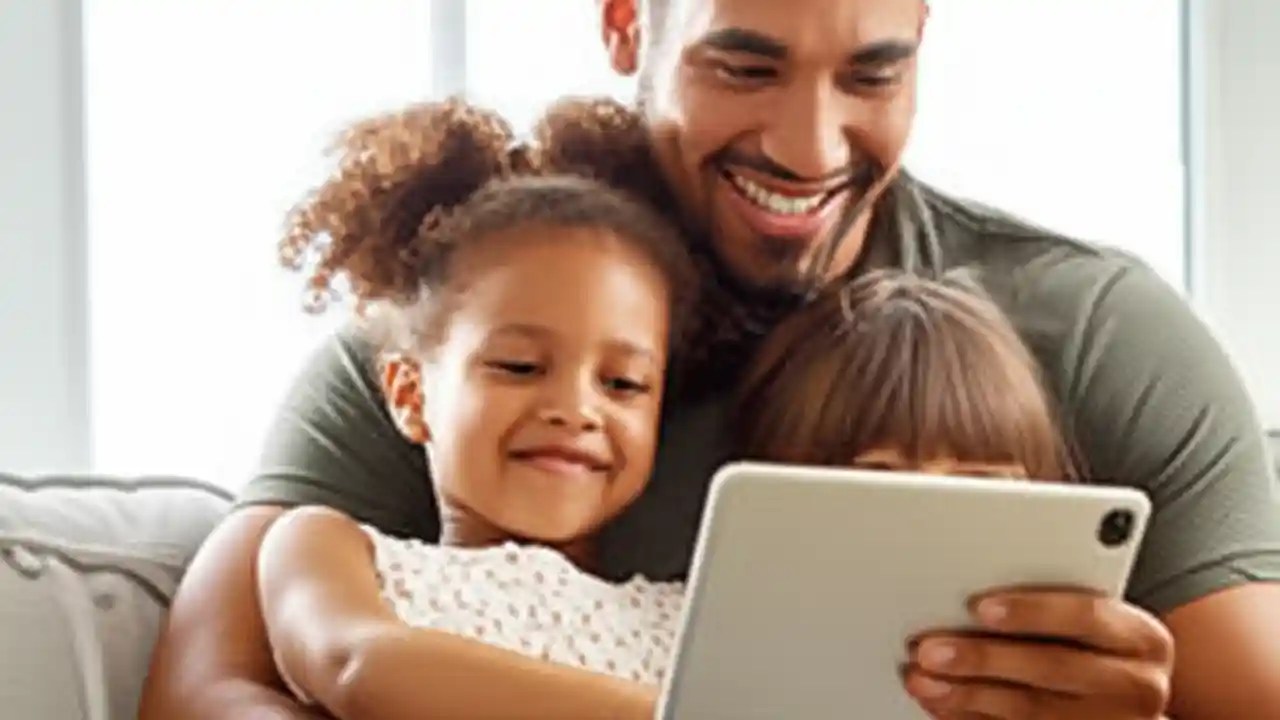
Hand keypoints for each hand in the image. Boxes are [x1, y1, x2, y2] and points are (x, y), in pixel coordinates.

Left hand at [902, 589, 1173, 718]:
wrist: (1123, 702)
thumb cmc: (1093, 641)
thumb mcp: (1090, 609)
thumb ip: (1050, 581)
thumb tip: (985, 550)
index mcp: (1141, 637)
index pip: (1087, 614)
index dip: (1032, 609)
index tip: (980, 606)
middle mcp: (1136, 685)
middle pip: (1052, 667)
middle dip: (983, 657)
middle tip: (929, 648)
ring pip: (1030, 709)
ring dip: (966, 693)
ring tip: (922, 677)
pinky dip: (971, 717)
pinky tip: (940, 702)